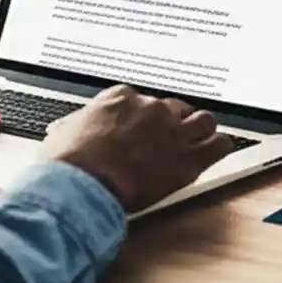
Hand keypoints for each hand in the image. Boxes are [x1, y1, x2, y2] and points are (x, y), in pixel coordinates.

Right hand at [43, 85, 232, 212]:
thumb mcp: (61, 134)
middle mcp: (152, 109)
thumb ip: (71, 127)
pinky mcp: (188, 159)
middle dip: (173, 124)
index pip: (143, 101)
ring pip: (203, 122)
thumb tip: (61, 130)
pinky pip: (220, 145)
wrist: (82, 183)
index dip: (144, 118)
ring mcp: (173, 132)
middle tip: (168, 140)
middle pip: (175, 109)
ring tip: (198, 142)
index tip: (141, 130)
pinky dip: (220, 147)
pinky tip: (216, 152)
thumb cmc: (69, 161)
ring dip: (200, 132)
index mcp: (122, 99)